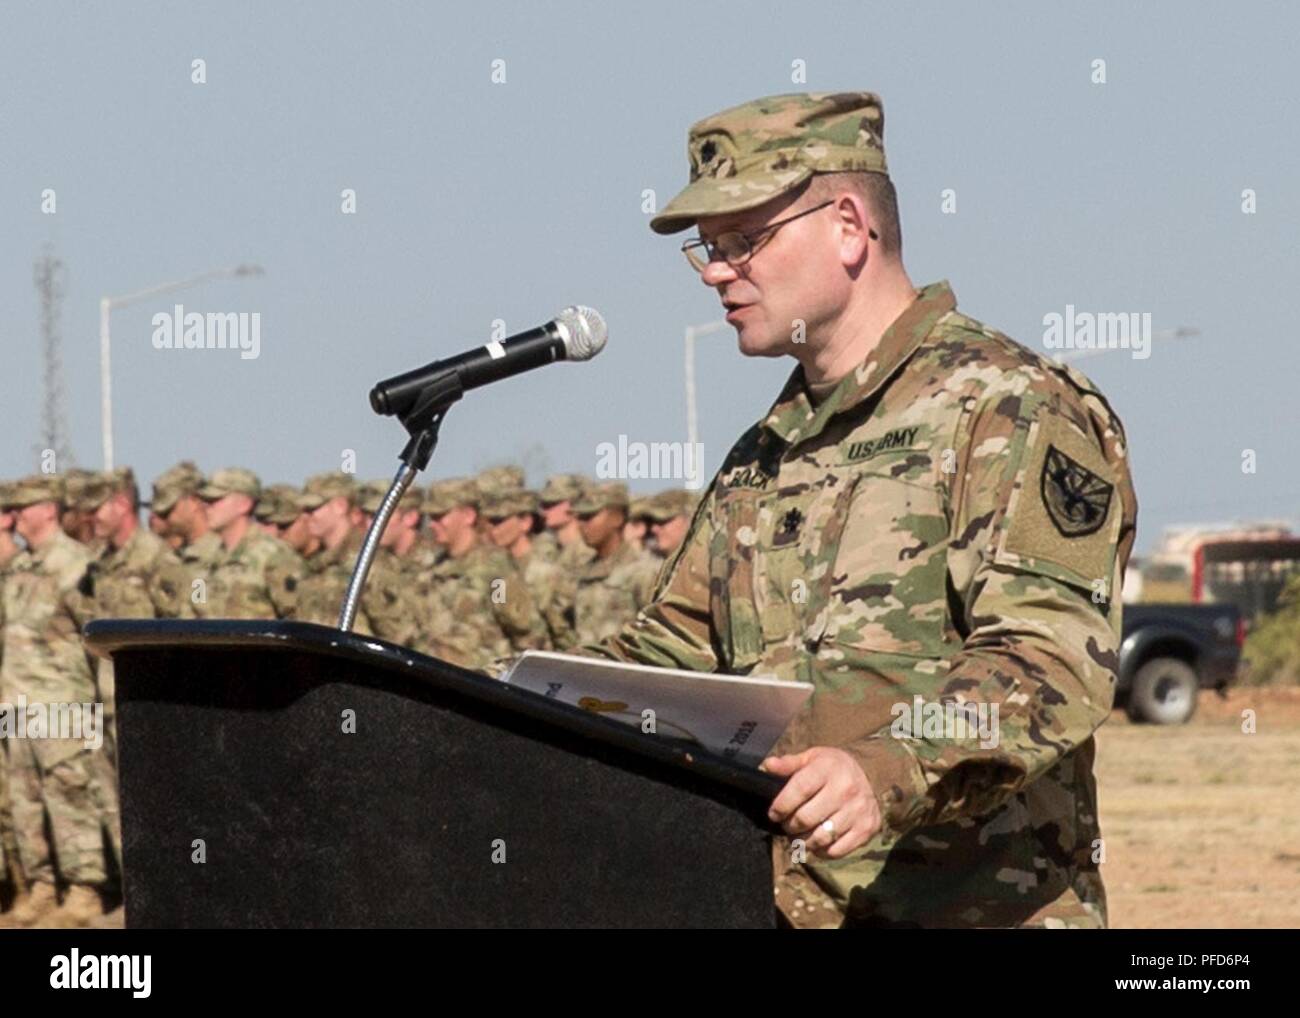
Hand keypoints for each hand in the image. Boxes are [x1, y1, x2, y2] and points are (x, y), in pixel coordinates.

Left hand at [761, 747, 881, 857]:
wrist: (872, 775)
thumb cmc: (832, 768)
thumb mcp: (811, 758)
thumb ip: (789, 764)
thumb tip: (767, 765)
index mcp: (828, 768)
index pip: (799, 789)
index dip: (781, 805)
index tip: (774, 814)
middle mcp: (846, 789)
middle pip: (806, 818)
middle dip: (790, 826)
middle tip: (787, 825)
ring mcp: (858, 811)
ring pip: (820, 838)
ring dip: (803, 842)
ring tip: (798, 836)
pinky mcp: (866, 829)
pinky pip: (836, 850)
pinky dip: (821, 851)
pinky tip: (816, 843)